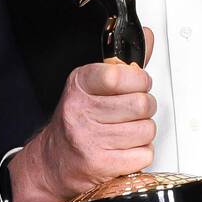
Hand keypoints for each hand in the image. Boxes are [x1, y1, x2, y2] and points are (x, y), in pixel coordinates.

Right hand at [8, 28, 154, 201]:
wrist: (53, 161)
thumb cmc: (77, 120)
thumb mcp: (93, 84)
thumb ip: (124, 63)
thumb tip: (148, 36)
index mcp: (80, 85)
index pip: (120, 75)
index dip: (140, 80)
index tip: (139, 84)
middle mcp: (81, 111)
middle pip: (141, 104)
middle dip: (145, 108)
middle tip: (134, 111)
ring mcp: (89, 139)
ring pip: (146, 130)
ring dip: (143, 132)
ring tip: (127, 131)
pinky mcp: (100, 165)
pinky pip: (143, 155)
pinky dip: (140, 153)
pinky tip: (125, 149)